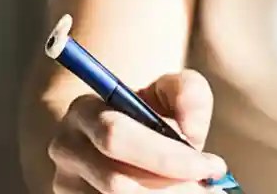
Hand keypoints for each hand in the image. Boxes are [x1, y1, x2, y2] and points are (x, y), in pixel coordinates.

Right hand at [47, 69, 227, 192]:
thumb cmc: (154, 116)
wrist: (127, 143)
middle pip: (117, 183)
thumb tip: (189, 130)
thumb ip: (188, 93)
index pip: (117, 136)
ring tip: (198, 193)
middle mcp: (66, 149)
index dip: (167, 157)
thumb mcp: (172, 93)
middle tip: (210, 189)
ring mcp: (64, 184)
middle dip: (171, 188)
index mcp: (84, 110)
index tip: (212, 167)